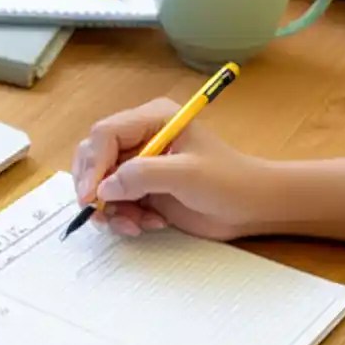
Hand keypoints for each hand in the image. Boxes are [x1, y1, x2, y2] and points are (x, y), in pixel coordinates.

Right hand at [72, 97, 275, 240]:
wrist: (252, 207)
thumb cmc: (229, 182)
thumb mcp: (187, 175)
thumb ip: (142, 175)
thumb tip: (103, 189)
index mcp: (152, 119)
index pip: (105, 134)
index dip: (93, 164)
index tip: (92, 196)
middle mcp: (140, 137)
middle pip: (94, 158)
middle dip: (96, 189)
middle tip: (103, 216)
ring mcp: (139, 164)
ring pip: (101, 185)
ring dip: (112, 210)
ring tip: (136, 225)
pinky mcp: (141, 188)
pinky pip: (115, 203)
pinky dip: (124, 217)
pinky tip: (148, 224)